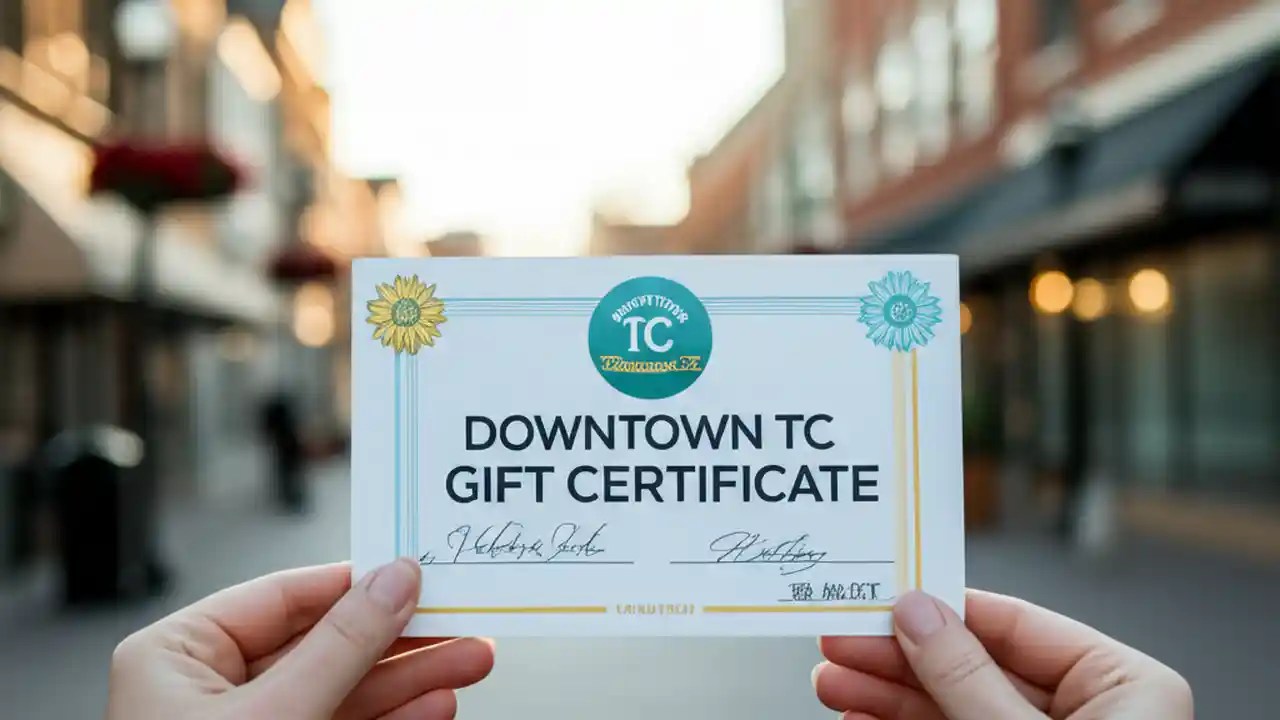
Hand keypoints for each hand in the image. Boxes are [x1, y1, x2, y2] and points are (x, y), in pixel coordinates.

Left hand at [106, 559, 493, 719]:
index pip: (284, 597)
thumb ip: (341, 646)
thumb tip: (392, 583)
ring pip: (344, 692)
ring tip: (469, 661)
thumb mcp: (277, 715)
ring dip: (410, 681)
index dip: (355, 584)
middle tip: (460, 623)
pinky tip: (434, 706)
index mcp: (177, 657)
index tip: (415, 573)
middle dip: (400, 640)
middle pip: (325, 645)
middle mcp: (209, 692)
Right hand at [813, 589, 1191, 719]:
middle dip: (899, 659)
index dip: (941, 609)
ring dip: (888, 696)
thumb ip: (965, 677)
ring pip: (953, 706)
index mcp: (1124, 687)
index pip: (1015, 624)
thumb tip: (919, 615)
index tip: (881, 601)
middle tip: (840, 644)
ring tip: (834, 683)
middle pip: (974, 665)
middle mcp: (1090, 716)